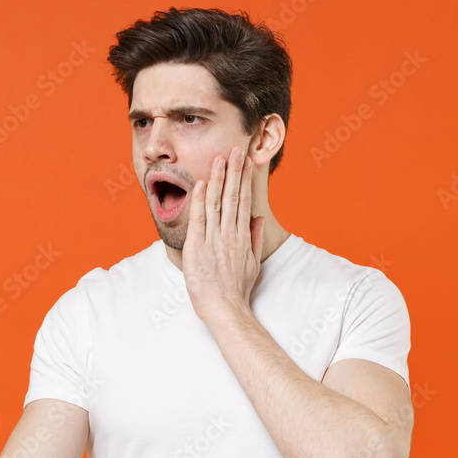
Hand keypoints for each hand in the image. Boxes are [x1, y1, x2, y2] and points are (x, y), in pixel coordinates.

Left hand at [183, 146, 265, 321]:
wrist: (226, 308)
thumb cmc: (237, 289)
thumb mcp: (252, 262)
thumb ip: (254, 238)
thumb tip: (259, 219)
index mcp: (242, 236)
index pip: (244, 201)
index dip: (244, 179)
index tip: (245, 161)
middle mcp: (230, 234)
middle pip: (234, 196)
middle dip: (235, 171)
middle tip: (236, 150)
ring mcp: (215, 240)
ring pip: (217, 202)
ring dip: (219, 179)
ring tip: (220, 158)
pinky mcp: (199, 247)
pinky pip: (200, 219)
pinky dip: (201, 200)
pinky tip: (203, 183)